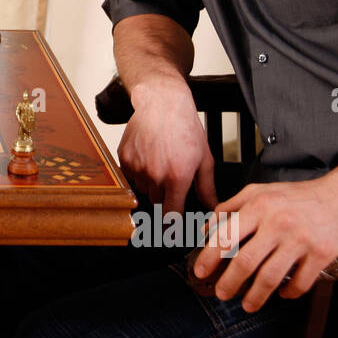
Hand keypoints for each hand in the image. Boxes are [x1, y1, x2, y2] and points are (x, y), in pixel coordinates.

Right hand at [117, 78, 215, 216]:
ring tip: (160, 162)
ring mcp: (136, 167)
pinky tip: (149, 155)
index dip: (171, 228)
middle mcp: (154, 175)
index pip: (170, 216)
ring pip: (143, 189)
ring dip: (151, 184)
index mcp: (177, 178)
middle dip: (165, 197)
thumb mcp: (205, 158)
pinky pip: (130, 175)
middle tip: (171, 180)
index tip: (171, 234)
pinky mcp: (124, 158)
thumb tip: (214, 209)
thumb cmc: (186, 128)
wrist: (162, 103)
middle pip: (157, 202)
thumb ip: (207, 188)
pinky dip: (138, 171)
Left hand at [192, 171, 337, 311]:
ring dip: (256, 296)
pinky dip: (289, 292)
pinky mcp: (322, 253)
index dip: (210, 257)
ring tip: (247, 305)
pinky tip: (282, 294)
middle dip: (229, 283)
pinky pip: (300, 282)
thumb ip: (230, 207)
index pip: (226, 235)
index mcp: (259, 205)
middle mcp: (278, 221)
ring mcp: (301, 238)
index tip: (201, 273)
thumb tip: (205, 230)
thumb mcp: (261, 192)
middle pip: (245, 261)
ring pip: (270, 276)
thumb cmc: (299, 195)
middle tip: (221, 294)